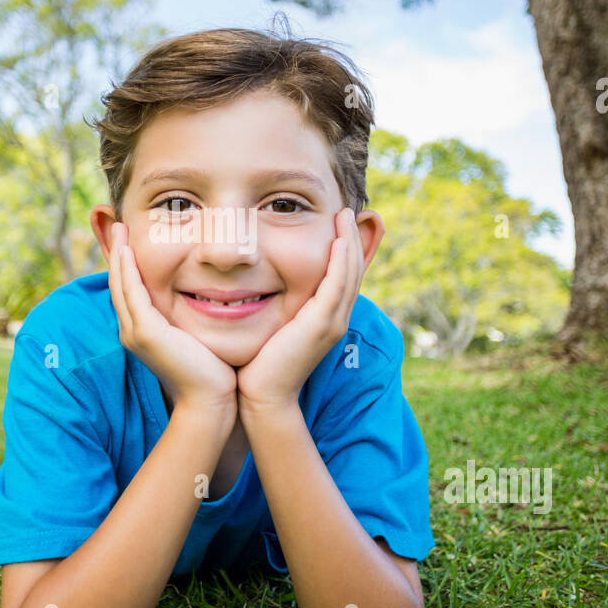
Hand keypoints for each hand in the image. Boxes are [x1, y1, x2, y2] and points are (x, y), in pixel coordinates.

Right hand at [108, 224, 237, 415]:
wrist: (212, 401)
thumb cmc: (213, 372)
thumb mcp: (197, 337)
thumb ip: (193, 319)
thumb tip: (210, 299)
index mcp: (143, 332)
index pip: (130, 290)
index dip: (127, 263)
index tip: (130, 237)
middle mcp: (132, 331)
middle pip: (118, 283)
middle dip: (117, 252)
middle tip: (118, 222)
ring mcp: (135, 332)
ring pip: (121, 284)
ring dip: (118, 253)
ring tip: (120, 226)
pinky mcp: (145, 332)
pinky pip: (131, 292)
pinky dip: (128, 269)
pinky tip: (128, 249)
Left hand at [236, 207, 366, 414]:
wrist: (261, 397)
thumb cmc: (258, 365)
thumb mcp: (271, 326)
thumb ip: (272, 306)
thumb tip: (255, 287)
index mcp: (325, 318)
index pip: (341, 275)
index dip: (342, 248)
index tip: (335, 222)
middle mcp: (335, 319)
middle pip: (352, 270)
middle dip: (352, 238)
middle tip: (346, 209)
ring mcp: (332, 322)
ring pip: (349, 274)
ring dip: (349, 241)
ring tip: (344, 214)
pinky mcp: (322, 325)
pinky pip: (337, 285)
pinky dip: (341, 261)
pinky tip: (337, 239)